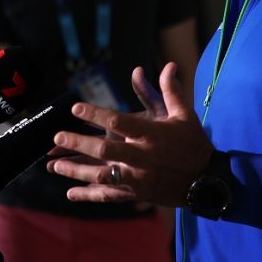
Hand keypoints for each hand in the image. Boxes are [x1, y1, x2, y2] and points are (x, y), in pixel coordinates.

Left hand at [49, 63, 213, 206]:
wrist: (208, 180)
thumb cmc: (193, 144)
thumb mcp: (183, 115)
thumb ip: (169, 90)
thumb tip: (168, 65)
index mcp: (152, 134)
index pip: (119, 121)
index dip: (96, 114)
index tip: (75, 107)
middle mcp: (143, 157)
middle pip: (105, 150)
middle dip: (78, 143)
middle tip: (57, 136)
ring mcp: (139, 178)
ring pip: (102, 176)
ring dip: (76, 170)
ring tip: (53, 164)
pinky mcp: (137, 194)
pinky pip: (109, 196)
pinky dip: (89, 196)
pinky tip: (70, 194)